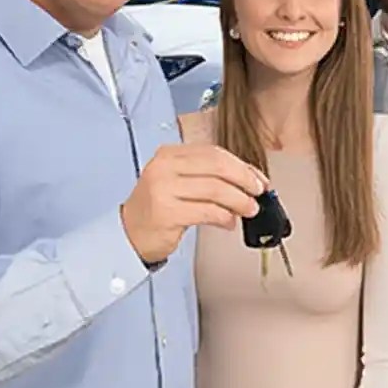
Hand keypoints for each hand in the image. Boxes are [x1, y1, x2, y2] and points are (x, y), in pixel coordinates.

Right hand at [121, 144, 269, 263]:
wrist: (129, 234)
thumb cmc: (159, 208)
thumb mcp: (180, 182)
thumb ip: (211, 177)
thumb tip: (251, 179)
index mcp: (169, 154)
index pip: (214, 153)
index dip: (242, 166)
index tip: (258, 179)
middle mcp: (164, 167)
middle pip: (218, 166)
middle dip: (245, 180)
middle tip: (258, 193)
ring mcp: (162, 189)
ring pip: (216, 189)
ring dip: (239, 200)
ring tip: (249, 209)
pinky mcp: (166, 213)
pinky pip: (207, 211)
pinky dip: (225, 216)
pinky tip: (229, 222)